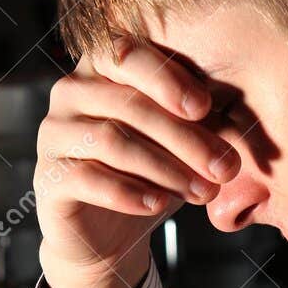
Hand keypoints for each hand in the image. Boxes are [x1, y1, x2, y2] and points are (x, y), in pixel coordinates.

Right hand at [35, 41, 241, 287]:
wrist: (104, 235)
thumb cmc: (147, 174)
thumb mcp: (179, 141)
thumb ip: (198, 120)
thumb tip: (239, 112)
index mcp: (102, 67)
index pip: (127, 53)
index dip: (167, 78)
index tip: (205, 108)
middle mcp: (70, 92)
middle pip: (129, 104)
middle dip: (184, 137)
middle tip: (224, 166)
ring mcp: (54, 134)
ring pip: (111, 141)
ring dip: (165, 168)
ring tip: (203, 192)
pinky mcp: (48, 178)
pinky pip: (87, 179)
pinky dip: (128, 192)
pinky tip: (158, 205)